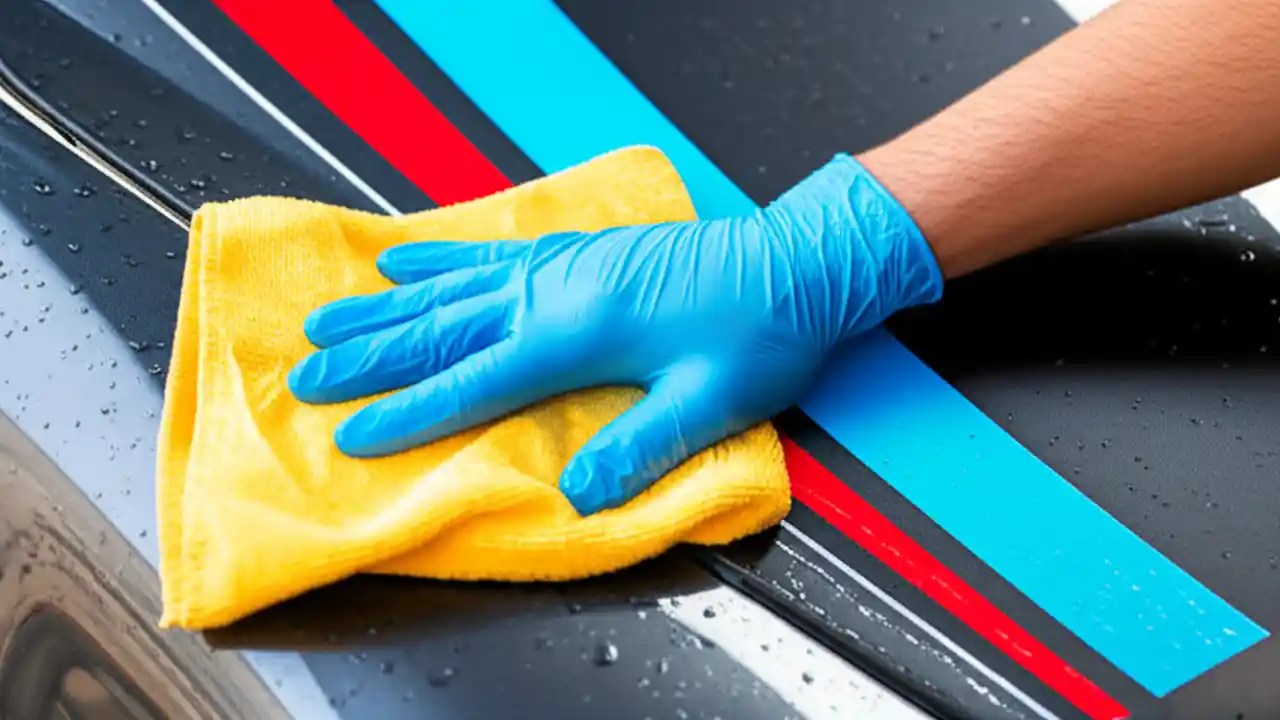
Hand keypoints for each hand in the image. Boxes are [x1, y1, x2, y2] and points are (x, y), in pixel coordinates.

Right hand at [288, 155, 942, 514]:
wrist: (796, 263)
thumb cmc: (760, 334)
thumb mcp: (712, 402)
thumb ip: (641, 446)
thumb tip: (577, 495)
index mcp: (580, 335)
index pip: (475, 382)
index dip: (410, 413)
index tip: (352, 435)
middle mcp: (555, 293)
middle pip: (443, 331)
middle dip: (370, 360)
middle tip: (302, 380)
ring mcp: (560, 265)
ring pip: (451, 290)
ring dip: (383, 310)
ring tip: (323, 323)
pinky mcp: (573, 253)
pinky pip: (489, 253)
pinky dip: (438, 258)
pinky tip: (399, 260)